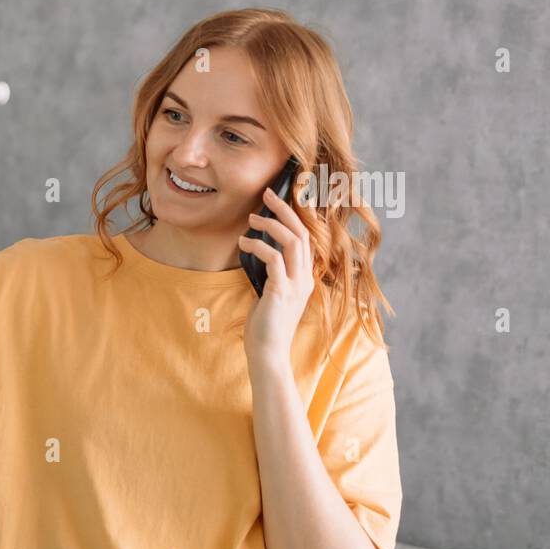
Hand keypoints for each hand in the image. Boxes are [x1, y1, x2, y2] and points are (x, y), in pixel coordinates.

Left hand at [238, 187, 315, 371]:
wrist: (268, 354)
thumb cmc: (264, 326)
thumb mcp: (271, 294)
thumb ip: (271, 275)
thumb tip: (259, 253)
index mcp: (304, 278)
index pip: (306, 238)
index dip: (297, 216)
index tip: (282, 199)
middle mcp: (305, 278)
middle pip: (302, 233)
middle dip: (285, 210)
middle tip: (266, 194)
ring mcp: (295, 285)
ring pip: (292, 241)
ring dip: (271, 224)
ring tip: (251, 218)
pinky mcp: (280, 292)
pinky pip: (274, 260)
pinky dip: (258, 247)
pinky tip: (243, 243)